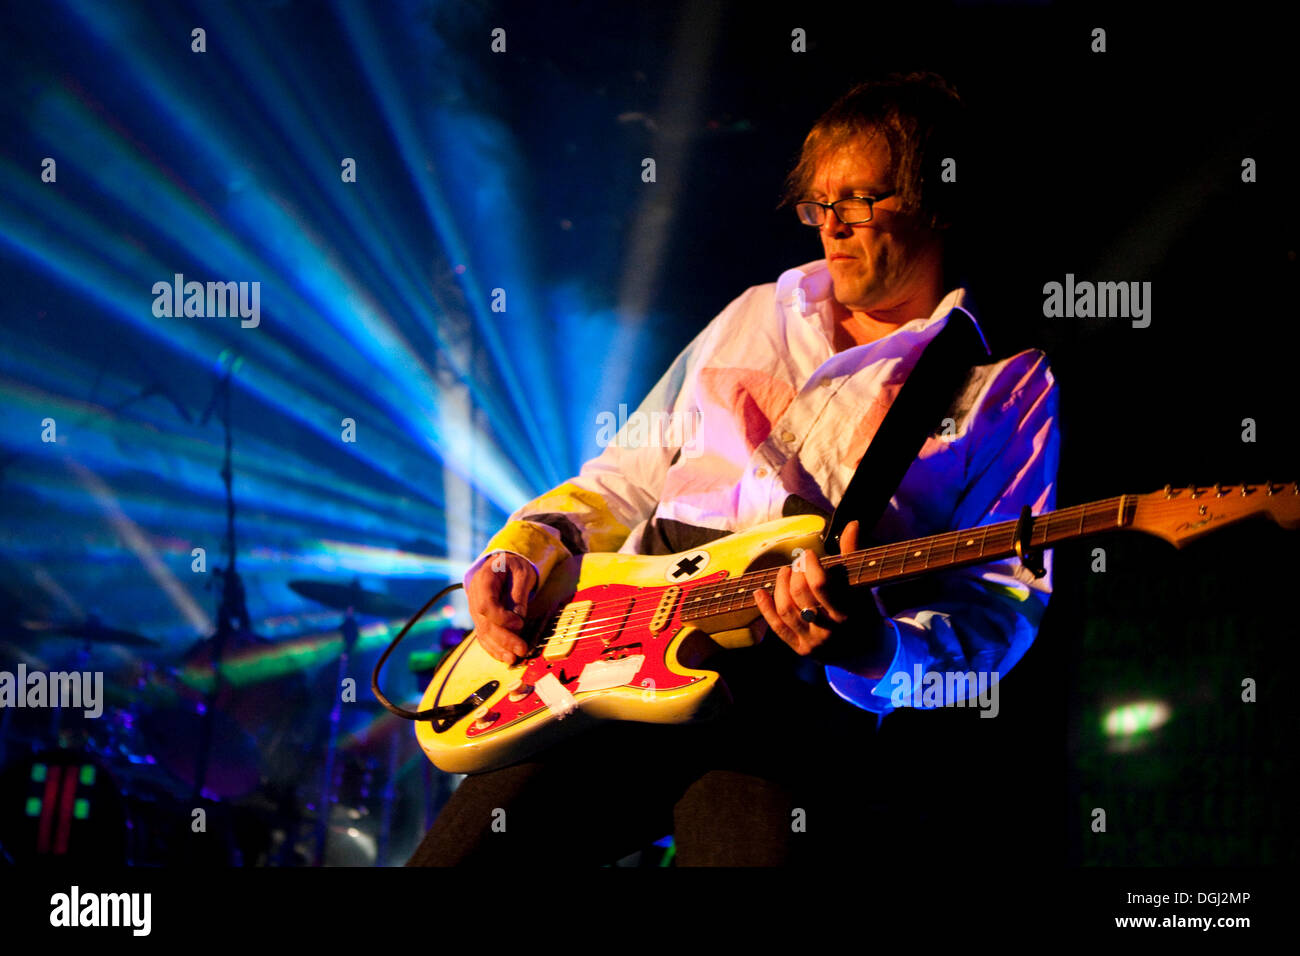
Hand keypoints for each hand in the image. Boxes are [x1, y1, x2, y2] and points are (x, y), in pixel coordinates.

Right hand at [468, 552, 537, 664]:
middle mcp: (475, 597)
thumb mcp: (522, 572)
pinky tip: (505, 657)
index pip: (485, 605)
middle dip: (504, 639)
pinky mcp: (480, 619)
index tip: (519, 623)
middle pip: (485, 623)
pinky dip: (493, 648)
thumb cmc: (513, 566)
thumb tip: (519, 616)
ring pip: (483, 633)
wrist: (501, 564)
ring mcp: (475, 610)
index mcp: (483, 580)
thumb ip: (519, 593)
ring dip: (498, 648)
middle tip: (522, 649)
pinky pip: (483, 636)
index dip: (501, 618)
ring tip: (514, 658)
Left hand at [752, 519, 880, 662]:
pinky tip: (760, 592)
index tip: (808, 554)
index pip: (820, 585)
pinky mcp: (800, 649)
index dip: (809, 565)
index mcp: (846, 613)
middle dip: (794, 573)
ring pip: (786, 610)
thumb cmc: (864, 612)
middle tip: (796, 564)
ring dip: (780, 586)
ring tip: (784, 573)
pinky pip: (777, 627)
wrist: (867, 651)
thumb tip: (852, 523)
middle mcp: (828, 630)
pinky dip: (765, 608)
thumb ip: (852, 554)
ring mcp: (812, 641)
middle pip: (800, 595)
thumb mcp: (862, 586)